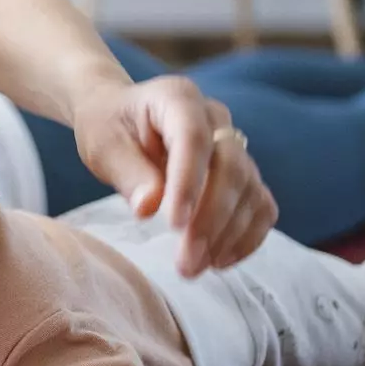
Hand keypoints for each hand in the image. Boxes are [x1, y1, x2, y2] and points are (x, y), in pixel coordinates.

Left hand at [74, 75, 276, 276]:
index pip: (193, 138)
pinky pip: (261, 203)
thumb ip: (127, 173)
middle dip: (211, 219)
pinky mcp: (243, 172)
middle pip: (231, 166)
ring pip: (250, 189)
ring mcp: (234, 144)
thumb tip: (149, 209)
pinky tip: (220, 260)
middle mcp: (215, 117)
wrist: (121, 117)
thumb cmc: (109, 127)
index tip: (174, 225)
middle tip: (186, 264)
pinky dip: (247, 235)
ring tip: (196, 267)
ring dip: (229, 234)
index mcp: (177, 98)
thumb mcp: (103, 145)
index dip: (189, 182)